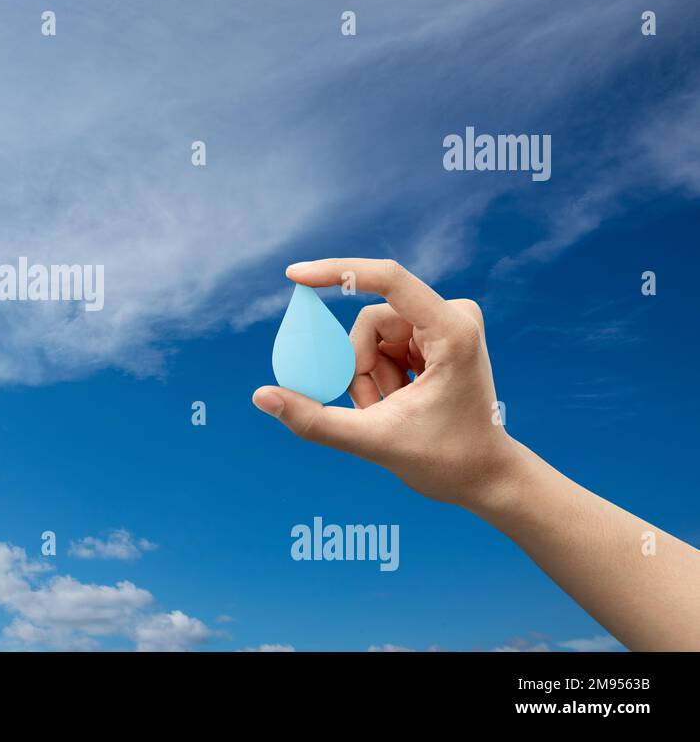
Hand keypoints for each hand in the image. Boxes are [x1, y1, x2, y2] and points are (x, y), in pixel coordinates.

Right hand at [253, 258, 519, 509]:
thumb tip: (261, 396)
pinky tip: (399, 402)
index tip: (293, 275)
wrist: (487, 477)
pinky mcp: (435, 332)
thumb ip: (314, 419)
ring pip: (370, 335)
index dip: (337, 272)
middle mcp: (454, 315)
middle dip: (358, 370)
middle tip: (375, 411)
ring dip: (367, 378)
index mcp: (453, 331)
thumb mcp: (373, 442)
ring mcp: (446, 322)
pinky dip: (376, 377)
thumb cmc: (447, 461)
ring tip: (390, 411)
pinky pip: (380, 343)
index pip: (388, 280)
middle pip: (369, 322)